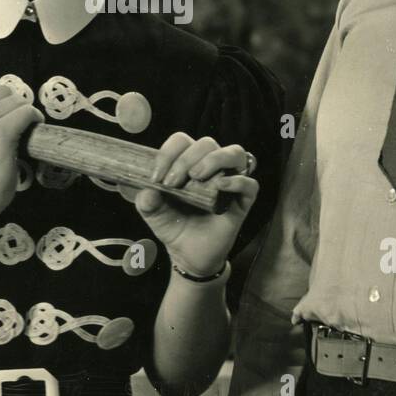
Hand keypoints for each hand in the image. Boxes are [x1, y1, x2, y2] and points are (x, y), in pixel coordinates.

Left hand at [134, 133, 258, 277]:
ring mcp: (230, 181)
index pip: (182, 141)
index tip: (156, 177)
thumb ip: (146, 199)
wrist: (187, 254)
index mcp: (188, 162)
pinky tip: (221, 186)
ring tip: (196, 177)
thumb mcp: (152, 211)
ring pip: (235, 153)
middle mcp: (211, 167)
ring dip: (214, 159)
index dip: (168, 153)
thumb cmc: (172, 225)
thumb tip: (148, 190)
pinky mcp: (242, 201)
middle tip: (173, 183)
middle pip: (207, 144)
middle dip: (186, 159)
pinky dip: (237, 180)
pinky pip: (250, 184)